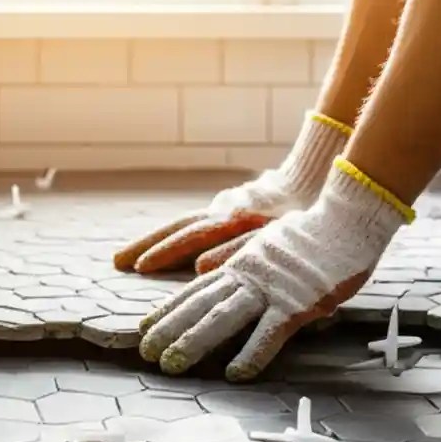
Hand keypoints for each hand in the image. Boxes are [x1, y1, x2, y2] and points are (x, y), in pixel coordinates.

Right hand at [112, 171, 309, 274]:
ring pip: (183, 224)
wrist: (323, 174)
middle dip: (147, 245)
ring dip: (155, 241)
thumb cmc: (308, 210)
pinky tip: (164, 248)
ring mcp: (226, 207)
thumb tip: (202, 267)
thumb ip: (239, 250)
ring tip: (127, 258)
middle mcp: (224, 210)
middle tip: (117, 262)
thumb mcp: (281, 233)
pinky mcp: (233, 209)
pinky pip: (196, 224)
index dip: (163, 253)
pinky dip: (175, 236)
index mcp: (233, 216)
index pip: (190, 236)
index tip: (138, 267)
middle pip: (177, 228)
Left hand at [138, 163, 410, 380]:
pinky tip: (234, 373)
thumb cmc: (317, 233)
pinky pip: (269, 333)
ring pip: (222, 317)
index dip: (168, 308)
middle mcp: (247, 274)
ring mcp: (269, 288)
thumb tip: (212, 269)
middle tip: (144, 353)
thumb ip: (245, 262)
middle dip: (168, 329)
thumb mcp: (271, 245)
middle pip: (198, 304)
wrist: (349, 218)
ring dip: (193, 342)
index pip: (196, 288)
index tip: (145, 326)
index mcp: (241, 262)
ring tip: (170, 364)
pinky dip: (250, 353)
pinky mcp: (296, 303)